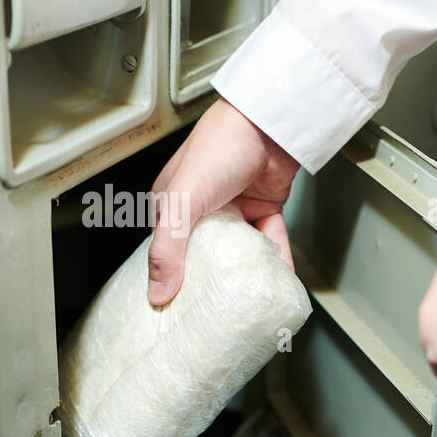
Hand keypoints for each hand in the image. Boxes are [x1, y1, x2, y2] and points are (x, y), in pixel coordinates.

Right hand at [147, 98, 299, 305]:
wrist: (269, 122)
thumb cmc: (220, 146)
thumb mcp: (183, 200)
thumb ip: (168, 249)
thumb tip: (157, 293)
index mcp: (171, 204)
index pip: (166, 250)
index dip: (170, 279)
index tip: (177, 310)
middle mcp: (201, 207)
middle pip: (204, 255)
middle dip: (211, 282)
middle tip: (216, 314)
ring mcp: (235, 207)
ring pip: (239, 251)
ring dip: (246, 273)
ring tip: (250, 301)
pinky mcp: (264, 207)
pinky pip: (270, 240)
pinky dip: (276, 260)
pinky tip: (278, 281)